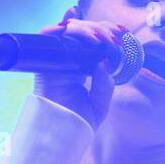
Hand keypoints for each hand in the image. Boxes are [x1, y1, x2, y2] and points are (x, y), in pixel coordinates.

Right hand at [32, 15, 126, 129]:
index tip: (121, 32)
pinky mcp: (42, 63)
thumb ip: (105, 84)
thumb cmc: (78, 123)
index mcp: (82, 67)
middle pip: (82, 31)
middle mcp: (68, 60)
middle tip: (113, 39)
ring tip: (100, 39)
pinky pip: (45, 37)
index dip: (105, 30)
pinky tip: (70, 28)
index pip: (92, 40)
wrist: (61, 135)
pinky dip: (56, 29)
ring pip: (67, 31)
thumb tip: (104, 60)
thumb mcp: (100, 104)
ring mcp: (55, 60)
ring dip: (85, 29)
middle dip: (100, 29)